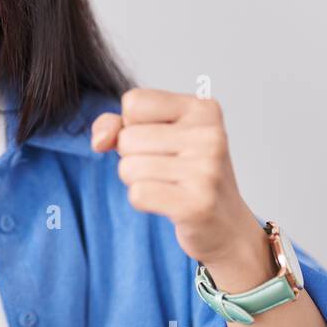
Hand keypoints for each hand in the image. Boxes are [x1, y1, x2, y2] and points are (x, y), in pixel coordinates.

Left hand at [90, 88, 264, 272]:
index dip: (133, 125)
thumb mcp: (154, 136)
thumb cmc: (186, 174)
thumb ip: (116, 125)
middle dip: (133, 157)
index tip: (160, 140)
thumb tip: (100, 140)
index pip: (133, 102)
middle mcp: (209, 135)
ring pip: (128, 167)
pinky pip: (137, 194)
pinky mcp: (197, 204)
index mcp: (202, 109)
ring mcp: (206, 170)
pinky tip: (169, 202)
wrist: (226, 224)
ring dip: (137, 181)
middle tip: (166, 169)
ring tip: (168, 185)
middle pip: (127, 138)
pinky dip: (143, 201)